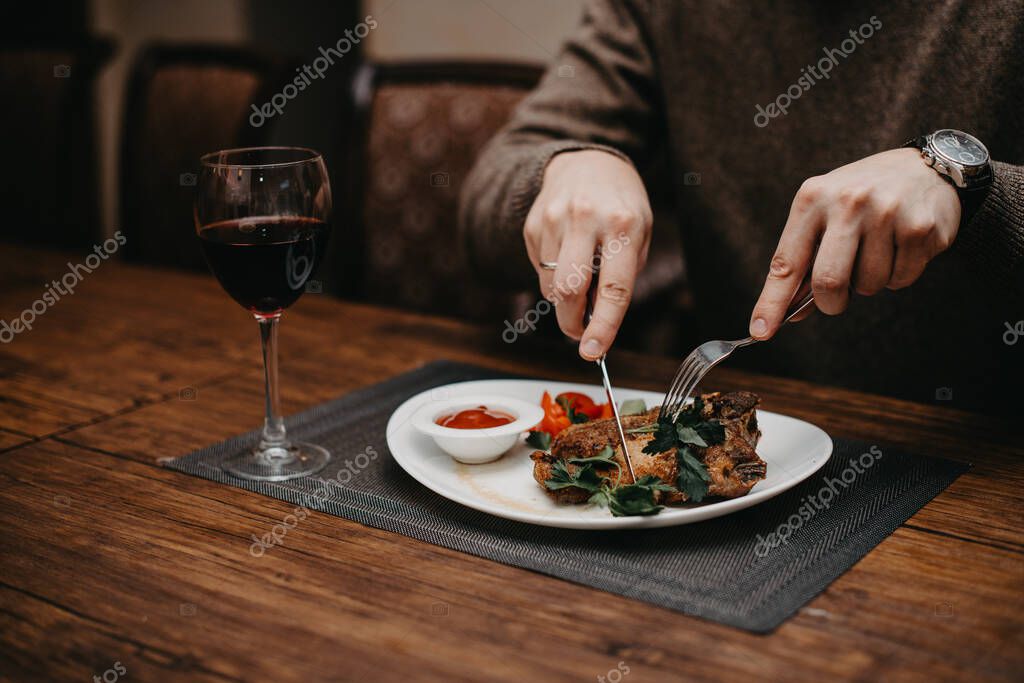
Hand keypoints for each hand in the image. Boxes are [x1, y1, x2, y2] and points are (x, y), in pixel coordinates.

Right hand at [524, 150, 651, 358]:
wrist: (585, 161)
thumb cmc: (620, 205)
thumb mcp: (640, 232)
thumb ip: (623, 275)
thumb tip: (596, 319)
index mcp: (623, 224)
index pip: (614, 287)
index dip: (604, 325)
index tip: (593, 351)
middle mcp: (585, 219)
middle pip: (570, 289)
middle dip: (572, 322)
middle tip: (579, 333)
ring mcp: (554, 220)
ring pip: (551, 285)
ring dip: (563, 300)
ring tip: (579, 282)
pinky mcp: (533, 224)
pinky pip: (539, 270)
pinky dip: (552, 278)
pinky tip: (565, 258)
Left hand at [749, 148, 960, 338]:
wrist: (925, 167)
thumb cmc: (861, 198)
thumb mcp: (824, 213)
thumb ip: (805, 259)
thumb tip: (791, 312)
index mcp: (812, 198)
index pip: (786, 262)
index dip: (772, 302)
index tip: (760, 331)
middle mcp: (847, 202)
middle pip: (828, 282)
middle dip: (831, 303)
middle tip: (836, 299)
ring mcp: (886, 213)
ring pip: (868, 285)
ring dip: (869, 283)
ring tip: (877, 251)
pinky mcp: (920, 228)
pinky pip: (900, 280)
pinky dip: (898, 275)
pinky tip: (900, 247)